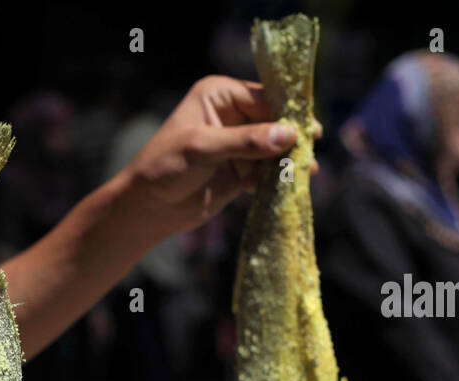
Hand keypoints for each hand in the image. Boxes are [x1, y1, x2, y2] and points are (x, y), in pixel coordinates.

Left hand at [120, 76, 316, 237]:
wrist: (148, 207)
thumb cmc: (165, 167)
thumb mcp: (202, 149)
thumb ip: (244, 142)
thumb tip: (288, 135)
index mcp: (220, 95)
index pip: (263, 98)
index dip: (287, 112)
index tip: (309, 129)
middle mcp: (233, 115)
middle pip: (274, 121)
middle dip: (292, 137)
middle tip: (310, 152)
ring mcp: (239, 143)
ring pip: (275, 147)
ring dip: (288, 160)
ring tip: (306, 172)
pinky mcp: (242, 170)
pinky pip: (268, 170)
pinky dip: (278, 178)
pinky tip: (288, 186)